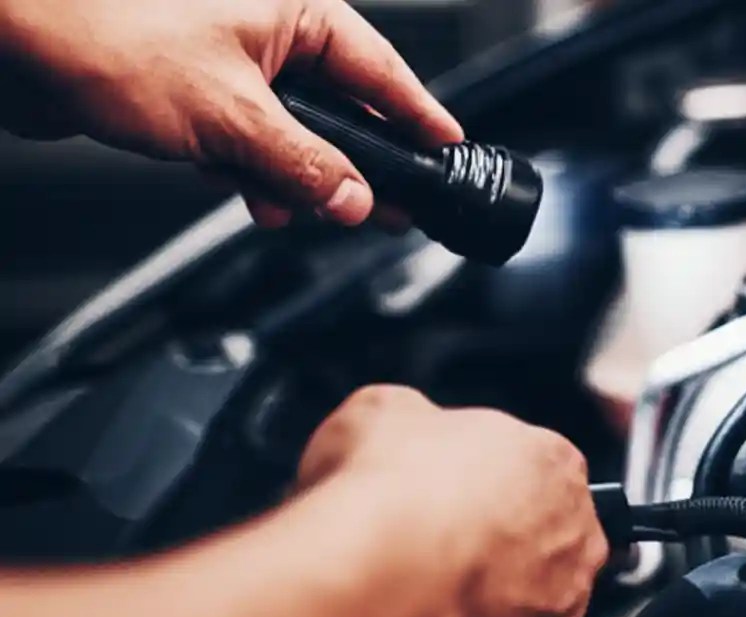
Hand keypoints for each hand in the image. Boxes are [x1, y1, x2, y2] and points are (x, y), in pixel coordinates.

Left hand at [0, 0, 462, 228]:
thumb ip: (304, 164)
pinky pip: (247, 137)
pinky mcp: (193, 89)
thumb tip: (357, 197)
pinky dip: (255, 171)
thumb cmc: (104, 32)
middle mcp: (266, 29)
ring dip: (300, 177)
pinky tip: (258, 198)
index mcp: (293, 10)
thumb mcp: (230, 114)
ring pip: (292, 129)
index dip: (419, 115)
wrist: (15, 38)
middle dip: (358, 163)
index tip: (449, 150)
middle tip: (396, 204)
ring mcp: (230, 59)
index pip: (380, 70)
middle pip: (340, 105)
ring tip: (315, 213)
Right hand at [296, 386, 608, 616]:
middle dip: (504, 537)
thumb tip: (405, 425)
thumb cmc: (387, 493)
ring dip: (498, 592)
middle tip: (444, 540)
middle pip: (550, 530)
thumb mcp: (383, 411)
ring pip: (538, 594)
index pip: (538, 465)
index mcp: (551, 458)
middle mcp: (576, 529)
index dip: (490, 479)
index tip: (455, 489)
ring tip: (434, 589)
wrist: (374, 580)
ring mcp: (563, 599)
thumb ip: (417, 418)